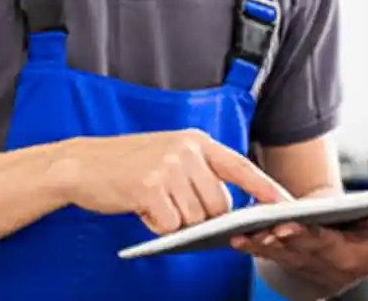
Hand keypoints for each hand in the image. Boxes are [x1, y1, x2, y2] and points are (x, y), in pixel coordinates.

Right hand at [49, 129, 291, 234]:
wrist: (82, 164)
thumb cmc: (127, 165)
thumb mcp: (169, 156)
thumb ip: (199, 174)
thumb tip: (226, 210)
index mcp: (196, 141)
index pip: (241, 166)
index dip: (265, 188)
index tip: (285, 204)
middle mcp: (187, 151)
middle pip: (218, 204)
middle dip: (200, 216)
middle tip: (170, 204)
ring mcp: (169, 168)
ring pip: (195, 219)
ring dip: (175, 221)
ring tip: (152, 202)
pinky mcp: (150, 188)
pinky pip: (170, 226)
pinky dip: (156, 226)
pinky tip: (141, 208)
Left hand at [232, 201, 367, 296]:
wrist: (338, 269)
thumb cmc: (365, 246)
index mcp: (341, 254)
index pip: (323, 243)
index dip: (306, 234)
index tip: (290, 223)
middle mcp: (314, 260)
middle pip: (293, 248)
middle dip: (279, 238)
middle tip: (265, 226)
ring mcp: (293, 259)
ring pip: (273, 252)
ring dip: (257, 244)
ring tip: (242, 231)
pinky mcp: (276, 254)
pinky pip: (258, 250)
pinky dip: (246, 244)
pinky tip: (232, 234)